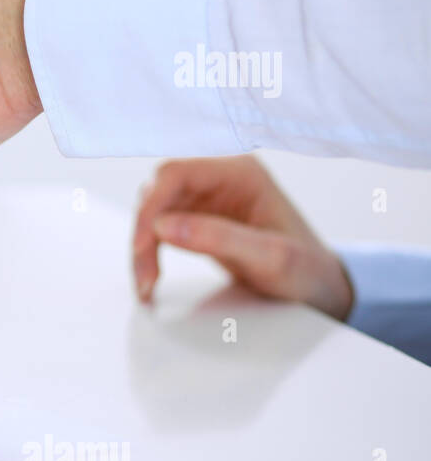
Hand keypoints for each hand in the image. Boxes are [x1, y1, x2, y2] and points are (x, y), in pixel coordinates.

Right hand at [133, 156, 354, 319]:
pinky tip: (151, 278)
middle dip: (143, 236)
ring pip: (152, 212)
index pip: (175, 174)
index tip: (142, 246)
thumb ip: (220, 239)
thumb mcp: (271, 259)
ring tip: (147, 286)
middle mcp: (219, 178)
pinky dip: (149, 254)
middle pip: (158, 193)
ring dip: (143, 248)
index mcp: (240, 173)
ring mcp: (207, 197)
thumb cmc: (306, 270)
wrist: (318, 287)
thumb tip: (162, 227)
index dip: (151, 207)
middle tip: (145, 279)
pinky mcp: (197, 218)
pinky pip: (158, 229)